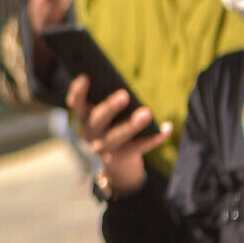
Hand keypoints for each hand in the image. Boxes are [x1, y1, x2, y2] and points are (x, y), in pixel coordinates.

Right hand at [68, 75, 167, 198]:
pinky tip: (167, 128)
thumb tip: (126, 88)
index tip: (85, 77)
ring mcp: (106, 147)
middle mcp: (92, 134)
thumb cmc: (114, 129)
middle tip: (124, 94)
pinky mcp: (124, 156)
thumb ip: (108, 103)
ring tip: (146, 113)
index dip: (78, 92)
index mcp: (85, 119)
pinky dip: (155, 138)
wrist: (118, 166)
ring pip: (117, 136)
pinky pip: (141, 146)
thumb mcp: (106, 117)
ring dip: (131, 125)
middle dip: (110, 107)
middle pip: (98, 120)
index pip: (76, 104)